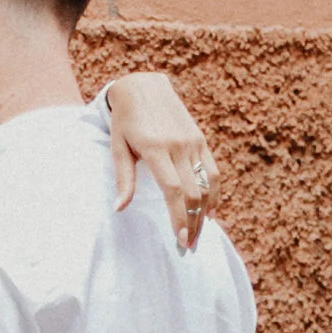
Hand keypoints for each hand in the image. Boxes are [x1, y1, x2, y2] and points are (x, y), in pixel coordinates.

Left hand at [105, 69, 219, 250]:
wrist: (144, 86)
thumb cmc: (125, 120)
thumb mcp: (117, 146)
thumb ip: (123, 178)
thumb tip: (119, 209)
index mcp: (155, 148)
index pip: (173, 190)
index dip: (179, 217)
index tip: (180, 241)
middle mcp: (178, 145)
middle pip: (193, 193)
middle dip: (193, 223)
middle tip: (189, 246)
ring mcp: (193, 142)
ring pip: (207, 185)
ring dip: (205, 212)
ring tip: (199, 234)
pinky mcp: (200, 140)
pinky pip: (212, 171)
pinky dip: (214, 193)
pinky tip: (210, 212)